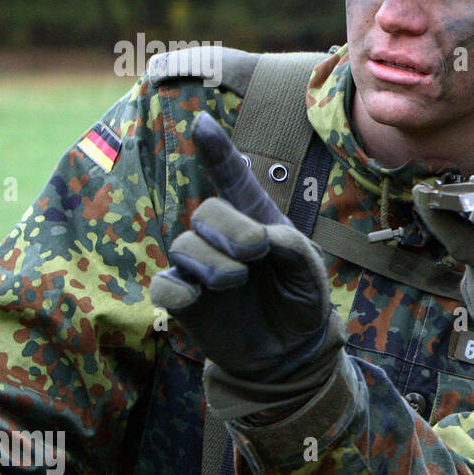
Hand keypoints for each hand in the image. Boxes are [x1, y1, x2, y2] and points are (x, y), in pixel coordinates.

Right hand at [150, 113, 342, 415]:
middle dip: (232, 230)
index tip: (201, 123)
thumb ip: (292, 247)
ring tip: (237, 282)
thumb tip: (263, 236)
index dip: (217, 151)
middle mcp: (222, 237)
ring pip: (184, 247)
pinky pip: (164, 286)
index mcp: (256, 220)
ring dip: (213, 263)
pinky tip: (197, 298)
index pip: (233, 179)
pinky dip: (178, 289)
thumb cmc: (300, 299)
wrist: (289, 351)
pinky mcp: (183, 300)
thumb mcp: (310, 271)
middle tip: (256, 254)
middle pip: (207, 212)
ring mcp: (199, 267)